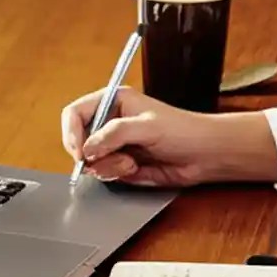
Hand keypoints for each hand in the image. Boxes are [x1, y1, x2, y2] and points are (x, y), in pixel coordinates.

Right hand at [59, 86, 276, 186]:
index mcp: (113, 101)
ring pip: (92, 162)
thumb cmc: (184, 130)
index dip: (71, 133)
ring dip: (109, 166)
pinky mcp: (122, 164)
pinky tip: (137, 169)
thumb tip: (88, 148)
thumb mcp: (147, 126)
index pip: (75, 113)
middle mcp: (111, 122)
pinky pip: (106, 174)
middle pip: (79, 141)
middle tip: (108, 159)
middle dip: (92, 155)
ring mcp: (115, 145)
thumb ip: (114, 134)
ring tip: (132, 163)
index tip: (79, 152)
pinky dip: (118, 175)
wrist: (205, 155)